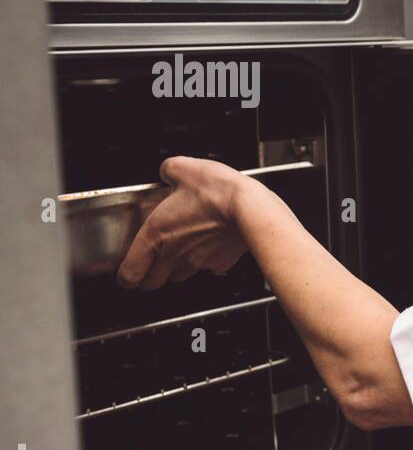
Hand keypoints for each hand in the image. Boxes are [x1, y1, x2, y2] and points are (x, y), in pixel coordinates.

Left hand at [117, 157, 251, 290]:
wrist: (251, 208)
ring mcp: (199, 262)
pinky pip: (209, 267)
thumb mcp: (182, 167)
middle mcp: (175, 253)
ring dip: (176, 268)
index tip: (127, 274)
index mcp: (156, 234)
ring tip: (182, 250)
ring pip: (179, 276)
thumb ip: (168, 171)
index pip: (130, 273)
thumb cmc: (217, 192)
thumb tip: (169, 172)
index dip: (125, 277)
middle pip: (152, 283)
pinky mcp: (221, 263)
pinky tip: (210, 244)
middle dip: (148, 276)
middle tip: (150, 265)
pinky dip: (206, 261)